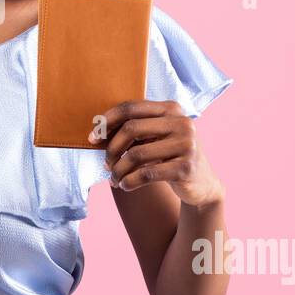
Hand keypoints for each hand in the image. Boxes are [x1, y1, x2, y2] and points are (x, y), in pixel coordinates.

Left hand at [90, 100, 223, 206]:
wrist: (202, 183)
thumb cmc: (170, 156)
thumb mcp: (156, 136)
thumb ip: (135, 129)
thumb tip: (97, 131)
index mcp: (172, 108)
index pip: (131, 107)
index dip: (107, 121)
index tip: (92, 138)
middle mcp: (182, 123)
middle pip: (131, 129)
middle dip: (112, 148)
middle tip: (106, 163)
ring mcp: (187, 145)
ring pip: (136, 155)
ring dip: (118, 170)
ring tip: (114, 178)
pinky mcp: (186, 168)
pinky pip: (146, 174)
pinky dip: (129, 182)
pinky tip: (125, 186)